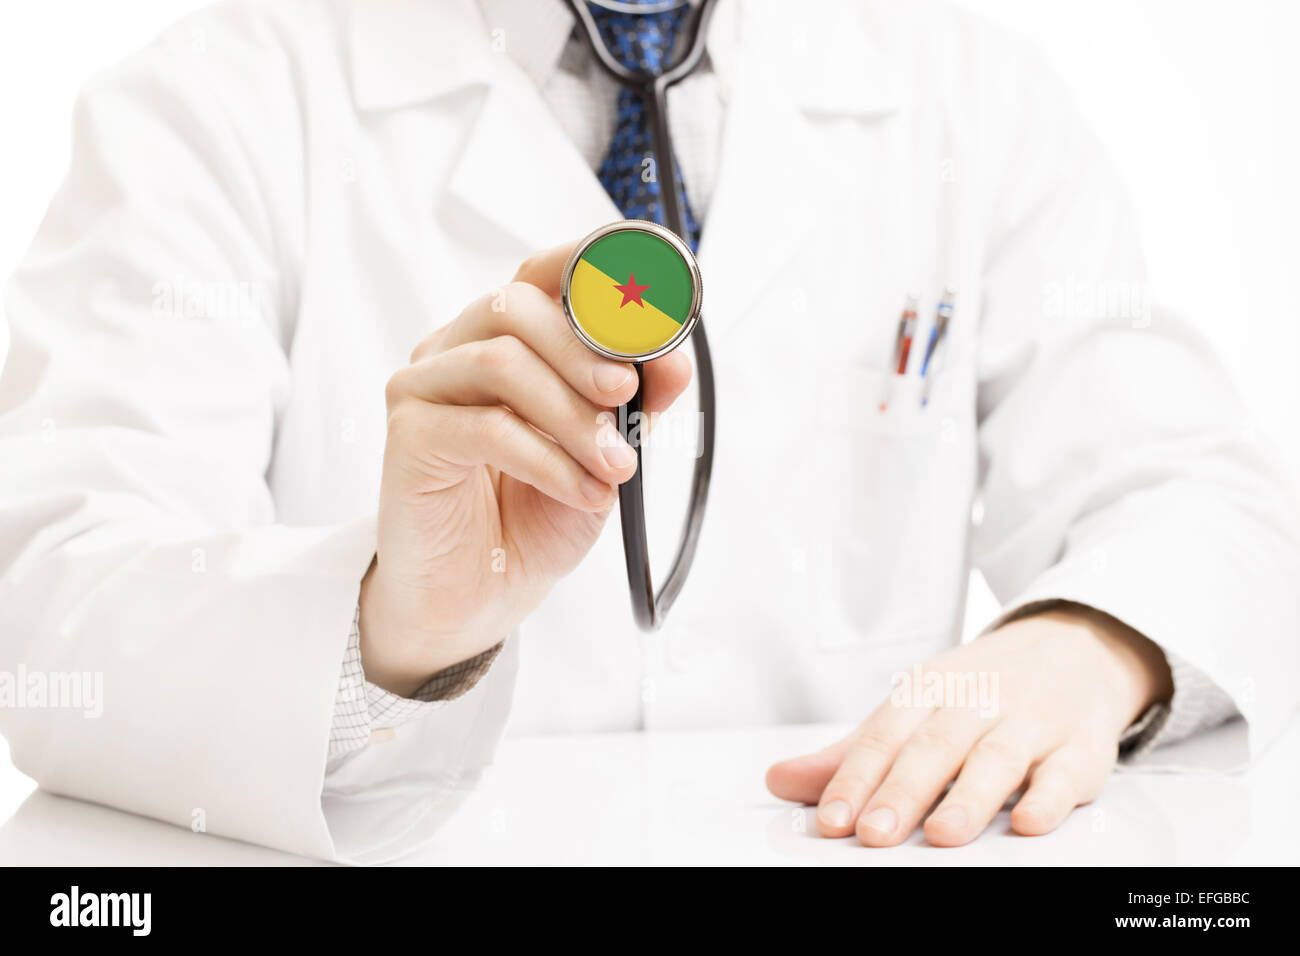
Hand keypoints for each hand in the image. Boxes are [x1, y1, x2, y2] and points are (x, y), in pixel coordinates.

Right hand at [360, 241, 691, 695]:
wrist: (479, 593)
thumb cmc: (534, 514)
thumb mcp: (604, 453)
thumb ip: (636, 403)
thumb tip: (673, 360)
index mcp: (504, 337)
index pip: (540, 273)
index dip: (591, 264)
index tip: (649, 288)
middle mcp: (456, 349)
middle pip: (514, 306)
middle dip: (583, 348)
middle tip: (626, 395)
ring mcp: (425, 388)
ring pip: (500, 362)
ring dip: (573, 416)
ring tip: (614, 465)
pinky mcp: (408, 437)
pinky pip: (487, 429)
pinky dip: (549, 460)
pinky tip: (582, 491)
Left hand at [766, 603, 1172, 845]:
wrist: (1072, 648)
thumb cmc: (979, 690)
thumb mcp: (914, 709)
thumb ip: (852, 754)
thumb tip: (780, 781)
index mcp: (928, 690)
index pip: (883, 736)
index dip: (855, 778)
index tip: (831, 819)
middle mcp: (977, 701)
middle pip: (935, 748)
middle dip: (902, 791)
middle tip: (874, 833)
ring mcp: (1031, 722)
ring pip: (997, 759)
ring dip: (969, 798)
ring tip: (940, 835)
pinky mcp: (1080, 747)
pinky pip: (1064, 772)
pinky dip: (1048, 798)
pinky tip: (1028, 823)